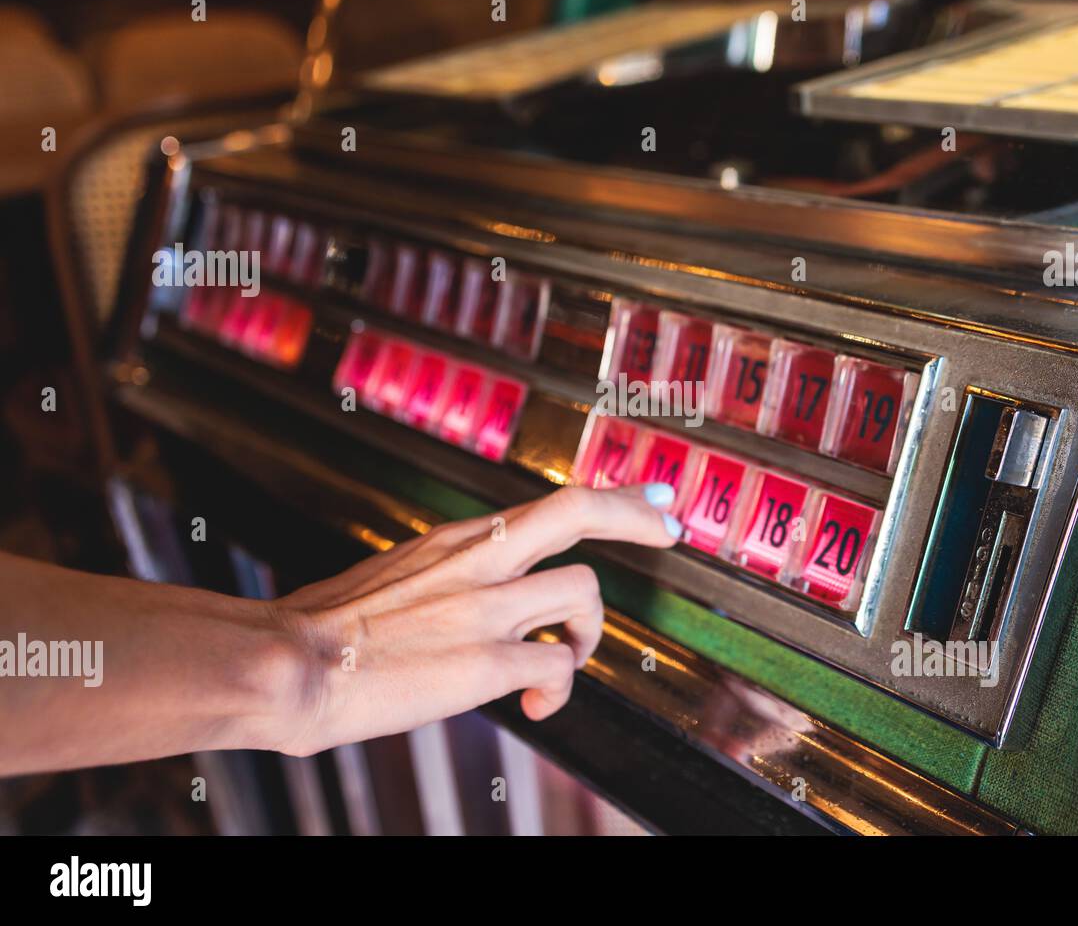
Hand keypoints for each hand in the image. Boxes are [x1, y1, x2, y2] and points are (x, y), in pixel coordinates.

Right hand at [266, 483, 680, 756]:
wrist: (284, 663)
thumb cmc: (326, 629)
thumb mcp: (397, 576)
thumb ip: (449, 576)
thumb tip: (481, 596)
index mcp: (457, 541)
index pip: (551, 501)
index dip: (614, 497)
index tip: (651, 499)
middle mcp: (477, 561)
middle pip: (579, 510)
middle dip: (637, 515)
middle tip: (668, 528)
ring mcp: (483, 607)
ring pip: (582, 593)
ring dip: (589, 632)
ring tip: (563, 661)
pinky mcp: (483, 661)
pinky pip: (557, 665)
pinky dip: (559, 688)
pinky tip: (536, 704)